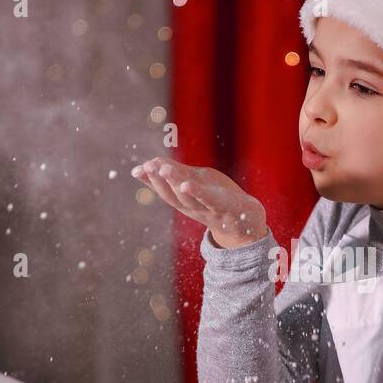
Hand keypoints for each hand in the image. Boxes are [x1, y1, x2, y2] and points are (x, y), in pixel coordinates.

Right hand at [132, 157, 266, 247]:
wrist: (246, 218)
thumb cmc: (217, 197)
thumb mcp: (195, 182)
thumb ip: (176, 173)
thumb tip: (149, 163)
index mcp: (183, 201)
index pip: (163, 190)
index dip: (149, 181)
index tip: (136, 170)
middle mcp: (192, 207)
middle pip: (172, 194)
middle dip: (158, 180)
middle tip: (147, 166)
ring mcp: (207, 208)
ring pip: (187, 197)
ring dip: (174, 182)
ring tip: (164, 168)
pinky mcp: (224, 207)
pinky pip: (209, 200)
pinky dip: (197, 192)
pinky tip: (187, 184)